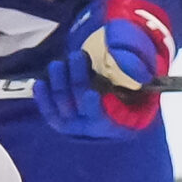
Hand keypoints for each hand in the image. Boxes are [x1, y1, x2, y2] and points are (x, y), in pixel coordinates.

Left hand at [31, 2, 170, 140]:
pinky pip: (48, 110)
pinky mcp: (58, 121)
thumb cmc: (126, 101)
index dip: (92, 105)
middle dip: (76, 77)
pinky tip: (41, 82)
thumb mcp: (136, 92)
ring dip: (58, 80)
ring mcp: (71, 124)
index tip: (91, 93)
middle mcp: (87, 126)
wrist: (110, 122)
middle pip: (77, 100)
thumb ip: (136, 78)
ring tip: (59, 64)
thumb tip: (140, 70)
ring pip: (61, 101)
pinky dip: (42, 97)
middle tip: (78, 55)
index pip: (97, 114)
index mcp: (108, 122)